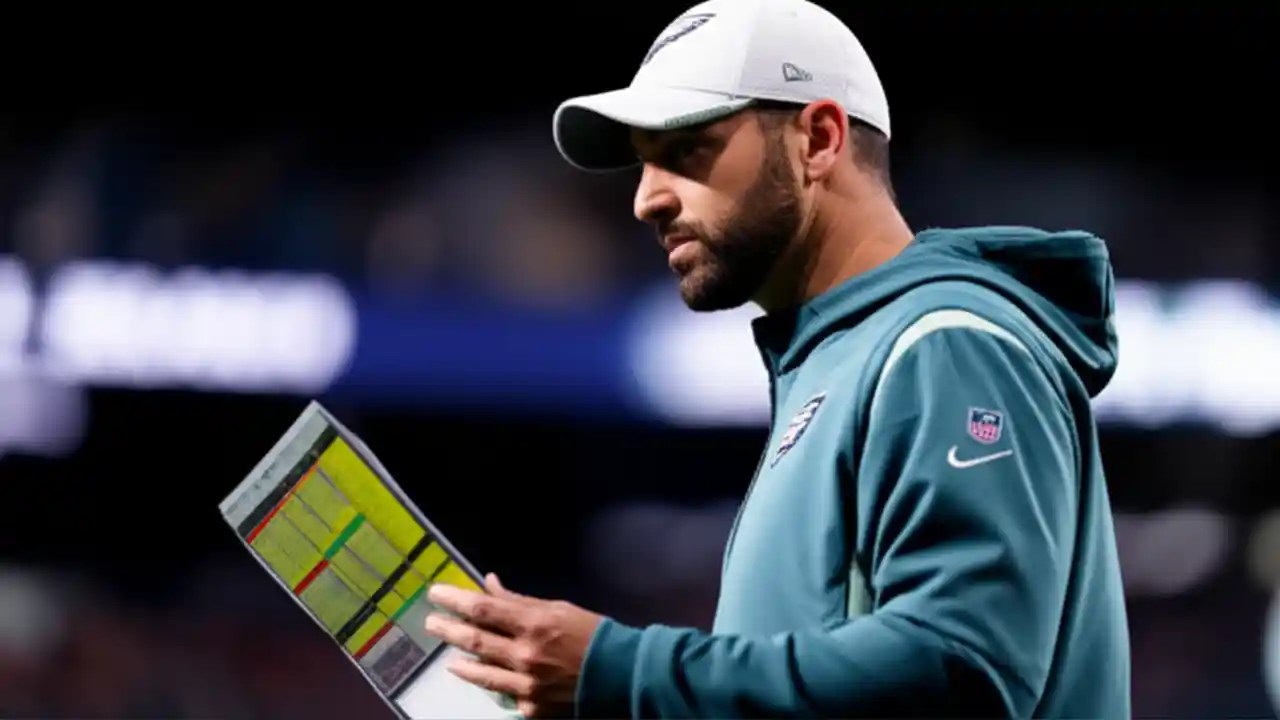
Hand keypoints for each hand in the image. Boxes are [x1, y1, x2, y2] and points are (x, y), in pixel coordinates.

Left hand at [424, 573, 602, 718]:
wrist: (621, 675)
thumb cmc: (591, 634)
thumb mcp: (557, 608)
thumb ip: (519, 601)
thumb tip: (489, 584)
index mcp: (533, 624)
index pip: (482, 609)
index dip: (454, 600)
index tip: (435, 593)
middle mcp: (525, 656)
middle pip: (474, 641)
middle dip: (447, 629)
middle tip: (430, 622)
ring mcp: (526, 687)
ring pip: (481, 674)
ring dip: (461, 663)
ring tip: (450, 657)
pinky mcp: (532, 710)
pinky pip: (505, 695)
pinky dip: (493, 683)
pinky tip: (483, 677)